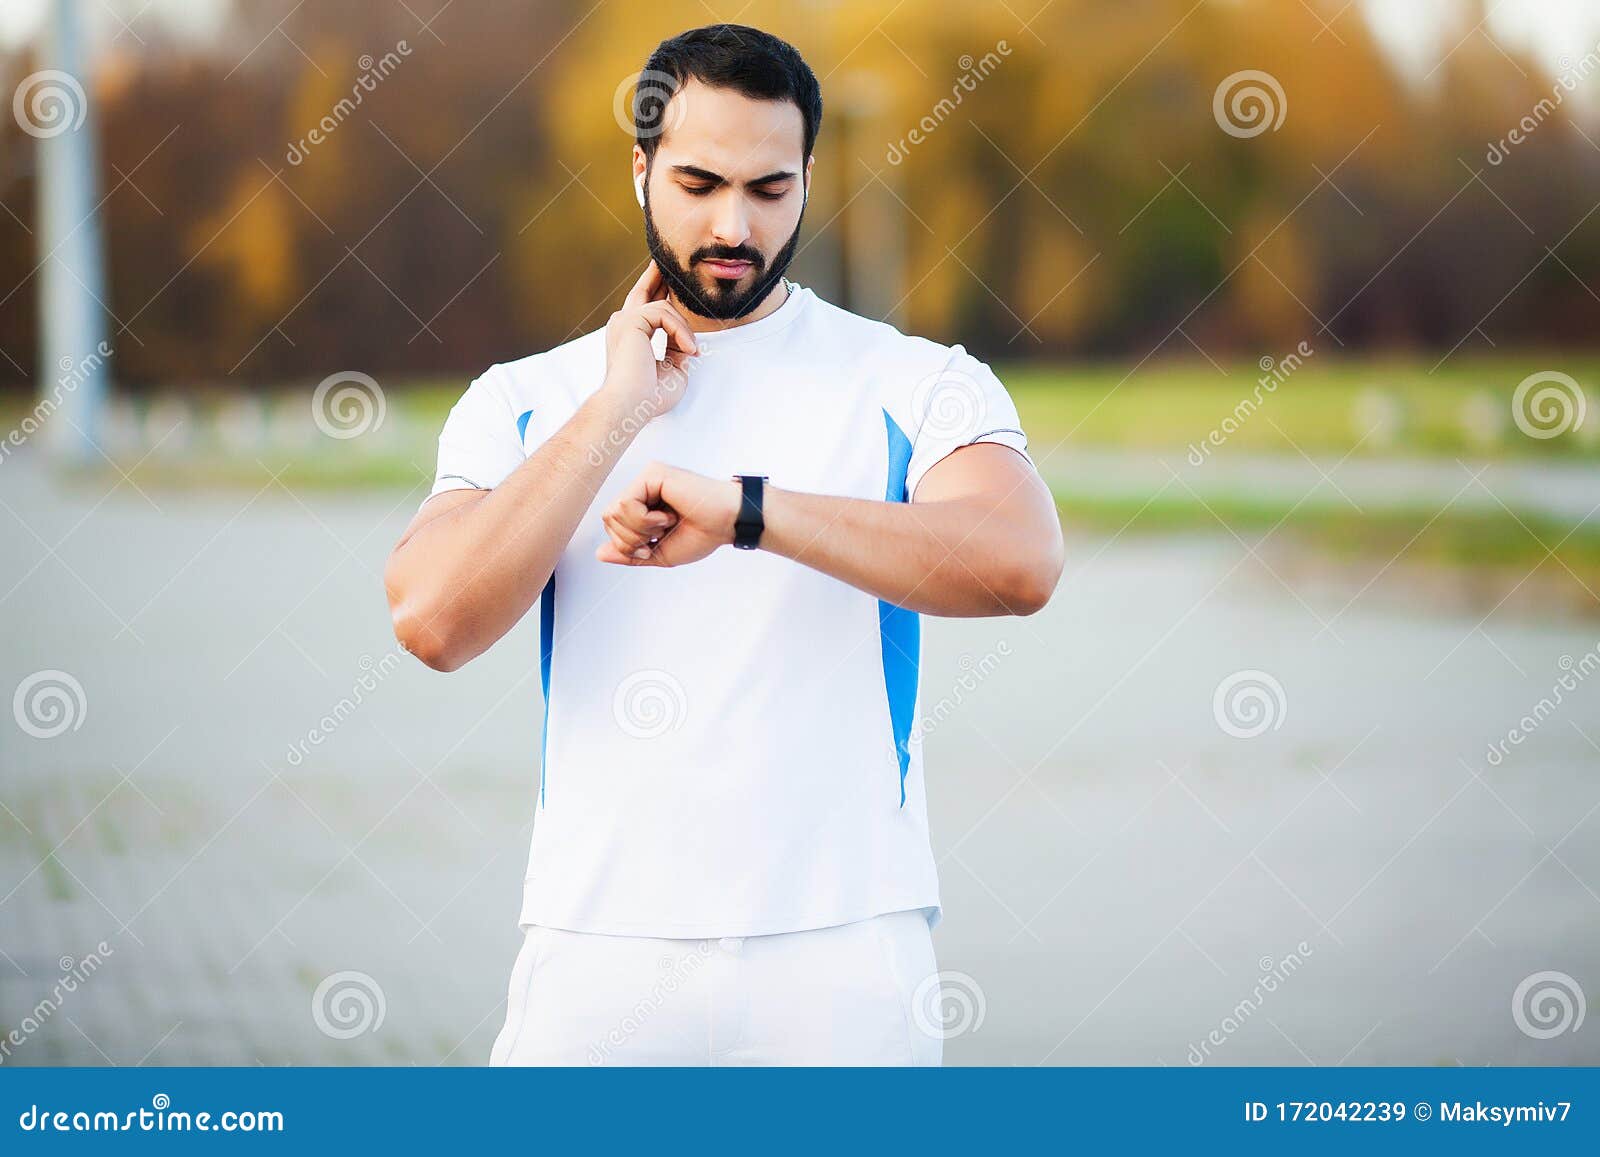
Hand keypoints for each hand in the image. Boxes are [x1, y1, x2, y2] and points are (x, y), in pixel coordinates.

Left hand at [597, 462, 741, 567]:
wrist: (727, 523)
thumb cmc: (701, 535)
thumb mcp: (659, 553)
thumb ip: (630, 553)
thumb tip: (599, 554)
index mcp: (642, 504)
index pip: (611, 525)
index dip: (626, 545)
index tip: (652, 548)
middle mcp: (641, 489)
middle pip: (607, 518)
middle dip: (630, 539)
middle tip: (660, 535)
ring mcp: (646, 479)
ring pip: (614, 511)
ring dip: (641, 529)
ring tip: (666, 523)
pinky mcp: (652, 474)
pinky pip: (627, 504)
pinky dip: (646, 520)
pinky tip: (669, 515)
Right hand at [598, 261, 699, 421]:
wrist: (629, 406)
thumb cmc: (649, 396)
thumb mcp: (673, 370)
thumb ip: (678, 349)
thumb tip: (687, 338)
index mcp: (629, 335)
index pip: (646, 308)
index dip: (661, 295)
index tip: (673, 284)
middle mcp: (622, 323)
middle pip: (644, 290)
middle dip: (658, 275)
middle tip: (669, 261)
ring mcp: (624, 320)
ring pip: (664, 306)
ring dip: (684, 329)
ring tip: (691, 351)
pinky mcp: (631, 320)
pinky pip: (664, 312)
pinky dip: (680, 330)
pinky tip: (688, 349)